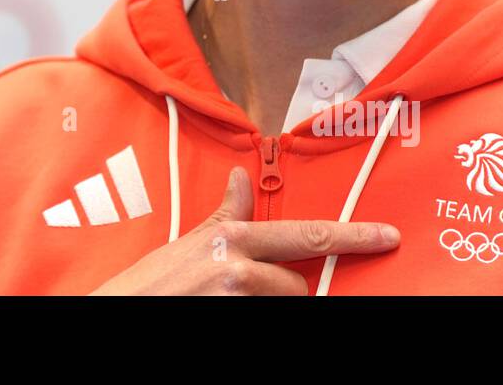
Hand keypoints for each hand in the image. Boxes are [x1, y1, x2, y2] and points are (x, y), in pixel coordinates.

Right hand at [88, 165, 399, 294]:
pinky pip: (267, 322)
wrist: (116, 314)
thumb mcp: (187, 241)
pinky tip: (226, 309)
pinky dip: (255, 315)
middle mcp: (239, 270)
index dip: (352, 237)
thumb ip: (224, 215)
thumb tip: (242, 179)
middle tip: (246, 293)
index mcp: (231, 241)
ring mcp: (236, 302)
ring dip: (264, 307)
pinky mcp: (232, 324)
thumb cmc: (147, 286)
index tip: (386, 236)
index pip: (306, 236)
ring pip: (284, 307)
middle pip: (297, 285)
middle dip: (283, 291)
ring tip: (226, 300)